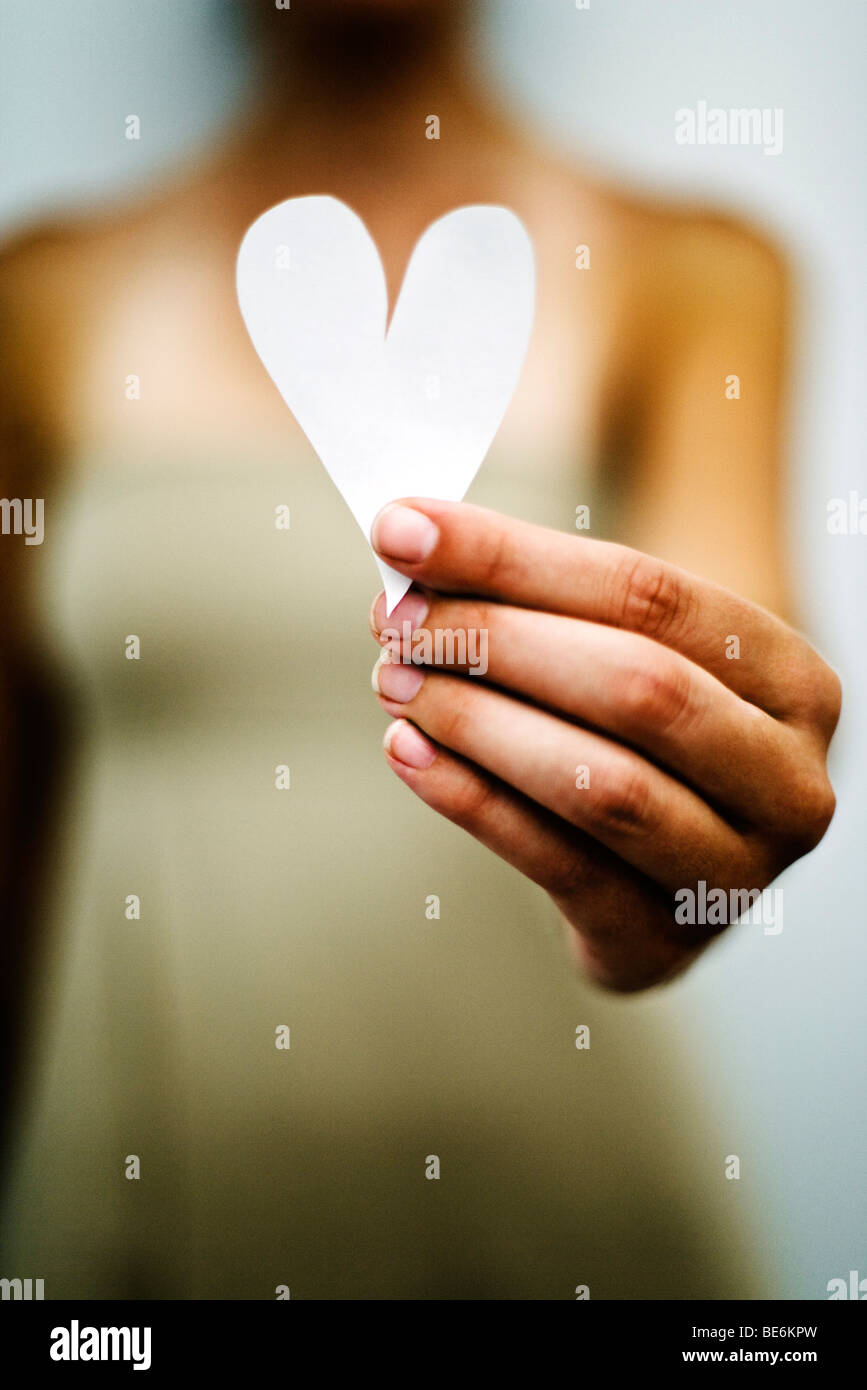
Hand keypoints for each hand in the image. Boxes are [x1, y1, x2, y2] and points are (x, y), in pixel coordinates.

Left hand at [368, 499, 840, 990]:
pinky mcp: (661, 939)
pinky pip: (554, 862)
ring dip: (477, 721)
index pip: (649, 595)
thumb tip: (412, 539)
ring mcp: (735, 871)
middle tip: (394, 617)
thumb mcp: (625, 651)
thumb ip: (539, 599)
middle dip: (496, 640)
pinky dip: (469, 799)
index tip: (406, 530)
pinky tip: (406, 749)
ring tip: (393, 678)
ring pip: (600, 784)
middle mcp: (787, 779)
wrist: (674, 862)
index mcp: (793, 679)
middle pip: (635, 686)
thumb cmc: (641, 730)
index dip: (515, 558)